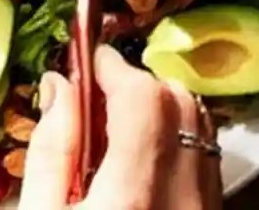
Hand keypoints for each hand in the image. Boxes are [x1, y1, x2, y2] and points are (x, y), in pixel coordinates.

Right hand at [19, 46, 222, 209]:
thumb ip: (51, 151)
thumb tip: (59, 85)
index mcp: (132, 195)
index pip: (143, 97)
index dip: (115, 67)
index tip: (91, 62)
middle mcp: (183, 198)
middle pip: (180, 102)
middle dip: (139, 85)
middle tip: (99, 98)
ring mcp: (206, 207)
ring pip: (201, 125)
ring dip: (162, 109)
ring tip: (120, 128)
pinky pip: (207, 157)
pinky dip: (179, 140)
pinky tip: (145, 158)